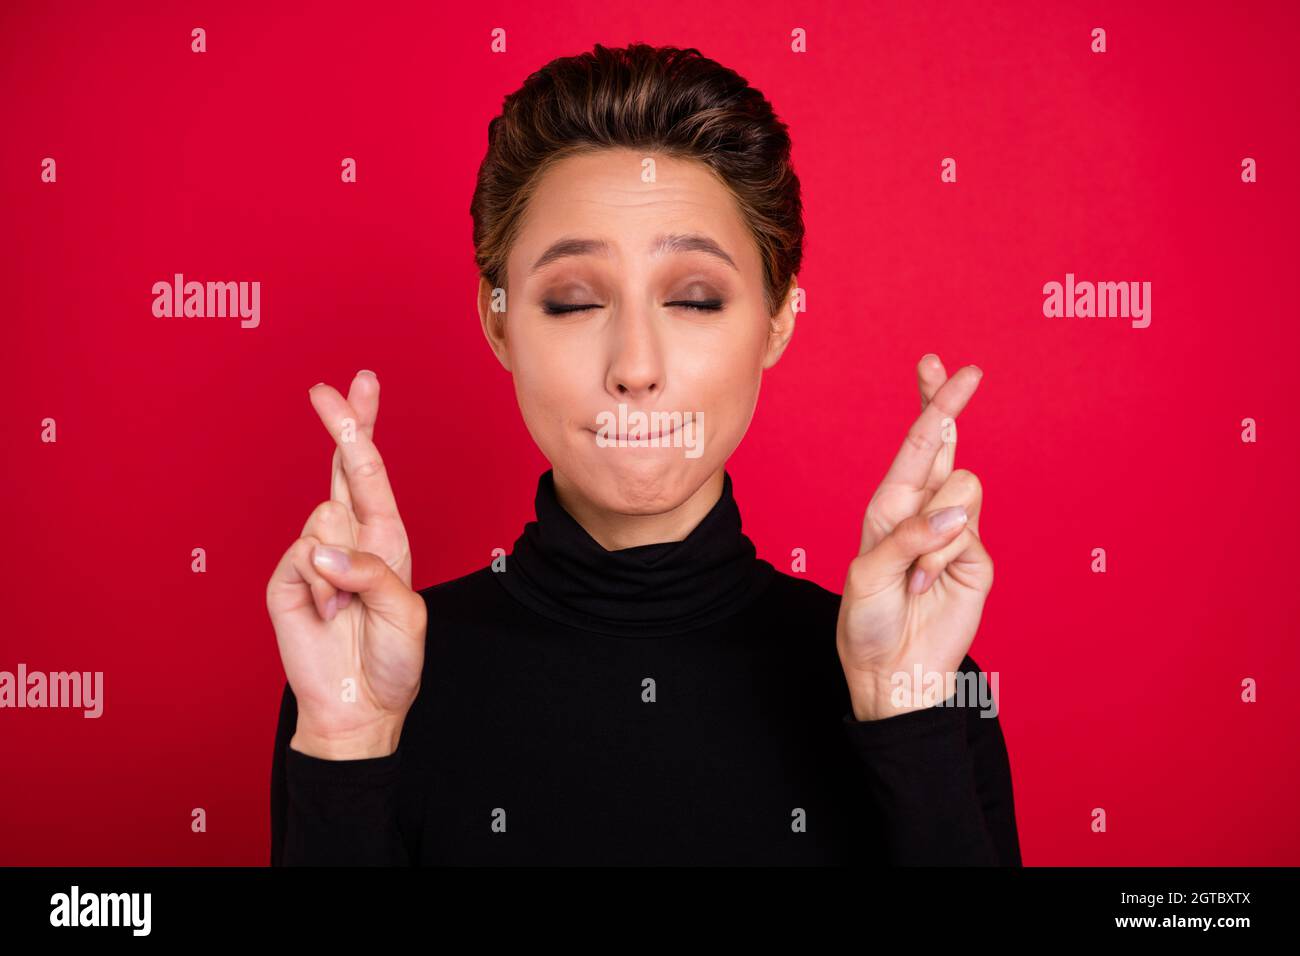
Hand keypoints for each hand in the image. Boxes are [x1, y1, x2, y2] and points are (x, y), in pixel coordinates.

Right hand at [266, 370, 426, 757]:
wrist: (360, 706)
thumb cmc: (392, 659)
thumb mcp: (405, 614)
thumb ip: (372, 574)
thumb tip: (321, 549)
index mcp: (385, 537)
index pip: (370, 472)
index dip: (362, 427)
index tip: (357, 384)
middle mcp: (349, 538)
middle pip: (339, 468)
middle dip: (341, 425)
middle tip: (326, 389)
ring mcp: (314, 556)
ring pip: (323, 520)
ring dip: (342, 566)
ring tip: (348, 609)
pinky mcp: (287, 580)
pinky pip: (303, 558)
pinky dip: (321, 586)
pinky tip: (327, 614)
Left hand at [836, 355, 993, 720]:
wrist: (892, 671)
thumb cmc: (866, 622)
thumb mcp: (866, 575)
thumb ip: (907, 539)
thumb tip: (955, 515)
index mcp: (890, 506)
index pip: (916, 446)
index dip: (931, 405)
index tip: (940, 366)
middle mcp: (923, 513)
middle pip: (947, 447)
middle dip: (951, 406)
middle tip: (968, 373)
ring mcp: (954, 535)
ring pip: (962, 491)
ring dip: (934, 529)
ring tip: (912, 574)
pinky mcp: (976, 561)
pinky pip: (967, 536)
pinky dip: (941, 559)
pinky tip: (925, 587)